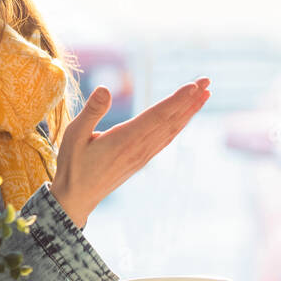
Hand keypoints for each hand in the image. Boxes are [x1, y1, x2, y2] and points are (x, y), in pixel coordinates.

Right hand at [51, 77, 210, 226]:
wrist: (77, 200)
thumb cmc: (72, 166)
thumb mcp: (73, 136)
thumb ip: (91, 112)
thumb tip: (105, 88)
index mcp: (125, 139)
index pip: (158, 115)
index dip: (177, 100)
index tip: (194, 86)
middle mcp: (140, 147)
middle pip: (171, 120)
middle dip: (191, 99)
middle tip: (207, 80)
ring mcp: (144, 155)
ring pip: (173, 129)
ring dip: (190, 111)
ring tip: (205, 94)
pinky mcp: (143, 159)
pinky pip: (167, 138)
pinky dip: (180, 124)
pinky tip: (186, 117)